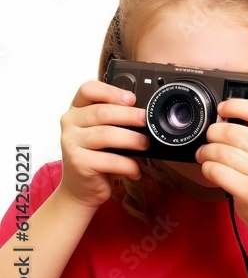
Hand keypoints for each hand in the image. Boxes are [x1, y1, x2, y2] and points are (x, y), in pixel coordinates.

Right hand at [58, 80, 147, 207]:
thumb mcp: (104, 132)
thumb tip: (145, 114)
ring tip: (145, 144)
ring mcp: (71, 143)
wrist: (82, 188)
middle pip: (102, 112)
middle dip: (130, 115)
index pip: (88, 90)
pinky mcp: (78, 163)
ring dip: (132, 139)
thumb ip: (116, 119)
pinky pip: (109, 160)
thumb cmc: (98, 156)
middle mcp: (70, 123)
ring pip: (106, 134)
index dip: (111, 91)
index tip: (131, 99)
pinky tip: (135, 169)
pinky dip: (127, 164)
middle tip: (147, 121)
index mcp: (77, 110)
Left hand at [195, 99, 247, 227]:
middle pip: (232, 132)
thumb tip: (224, 117)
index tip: (222, 108)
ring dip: (207, 152)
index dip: (235, 106)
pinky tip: (210, 169)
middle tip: (209, 138)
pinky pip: (217, 171)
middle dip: (213, 133)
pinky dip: (208, 168)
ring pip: (221, 151)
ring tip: (205, 155)